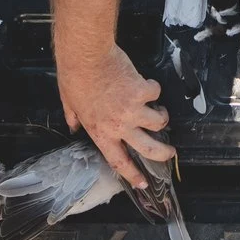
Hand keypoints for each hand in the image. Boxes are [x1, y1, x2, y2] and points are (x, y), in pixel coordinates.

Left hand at [59, 41, 174, 185]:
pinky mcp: (142, 92)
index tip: (143, 183)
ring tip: (160, 110)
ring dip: (162, 116)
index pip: (119, 161)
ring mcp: (133, 110)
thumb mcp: (69, 104)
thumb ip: (74, 119)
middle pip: (149, 149)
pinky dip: (153, 88)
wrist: (87, 56)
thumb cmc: (75, 78)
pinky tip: (146, 83)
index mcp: (101, 133)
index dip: (132, 174)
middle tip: (170, 152)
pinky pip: (156, 93)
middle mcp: (119, 126)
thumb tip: (74, 126)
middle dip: (163, 153)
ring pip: (159, 122)